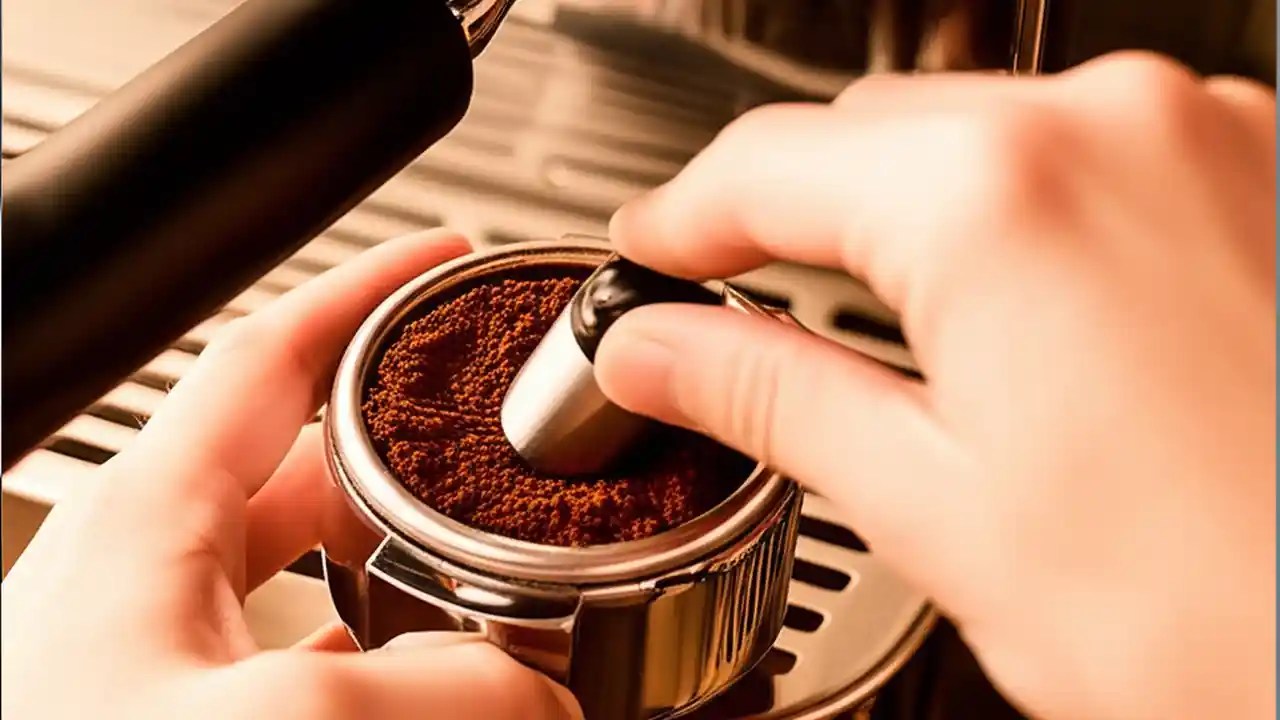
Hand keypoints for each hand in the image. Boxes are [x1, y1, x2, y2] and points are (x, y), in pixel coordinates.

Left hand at [1, 230, 580, 719]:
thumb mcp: (271, 718)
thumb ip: (434, 686)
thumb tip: (538, 693)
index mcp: (152, 516)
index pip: (277, 352)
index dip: (373, 291)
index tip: (450, 262)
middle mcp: (158, 570)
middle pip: (317, 460)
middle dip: (417, 444)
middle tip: (505, 445)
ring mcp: (175, 650)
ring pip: (326, 569)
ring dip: (413, 567)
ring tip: (497, 579)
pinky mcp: (202, 713)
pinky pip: (320, 657)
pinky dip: (390, 659)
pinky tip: (439, 689)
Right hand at [595, 52, 1274, 719]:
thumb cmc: (1220, 614)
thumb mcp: (937, 507)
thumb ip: (771, 398)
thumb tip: (659, 356)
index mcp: (999, 200)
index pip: (766, 167)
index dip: (680, 218)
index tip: (646, 257)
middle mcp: (1113, 126)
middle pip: (871, 135)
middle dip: (783, 209)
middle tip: (722, 293)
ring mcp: (1208, 136)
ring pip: (984, 137)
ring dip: (902, 212)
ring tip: (863, 314)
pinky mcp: (1268, 172)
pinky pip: (1090, 158)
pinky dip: (1015, 215)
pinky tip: (1008, 307)